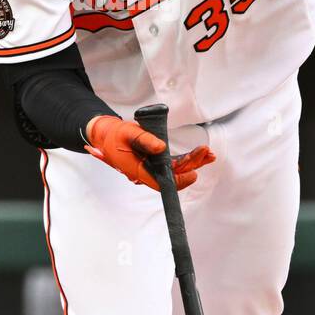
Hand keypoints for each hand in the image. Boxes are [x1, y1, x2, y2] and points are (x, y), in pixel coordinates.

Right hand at [85, 115, 215, 190]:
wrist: (107, 136)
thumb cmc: (115, 136)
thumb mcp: (128, 132)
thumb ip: (145, 140)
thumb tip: (162, 147)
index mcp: (137, 170)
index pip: (161, 182)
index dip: (178, 180)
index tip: (193, 174)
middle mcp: (146, 172)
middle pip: (172, 175)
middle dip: (191, 166)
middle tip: (207, 154)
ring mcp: (151, 168)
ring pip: (175, 170)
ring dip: (192, 162)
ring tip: (207, 153)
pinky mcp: (154, 162)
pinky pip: (173, 164)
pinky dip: (186, 159)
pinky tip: (199, 154)